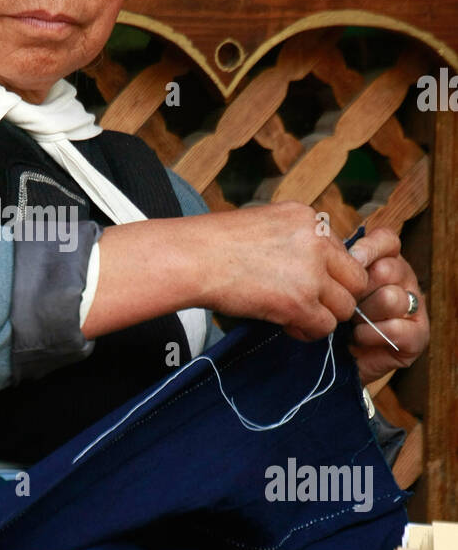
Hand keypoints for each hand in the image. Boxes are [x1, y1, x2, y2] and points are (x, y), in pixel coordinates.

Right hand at [200, 201, 369, 339]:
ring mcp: (311, 272)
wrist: (193, 257)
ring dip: (323, 315)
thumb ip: (296, 240)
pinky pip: (324, 327)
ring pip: (344, 306)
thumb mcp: (264, 224)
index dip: (328, 273)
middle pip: (356, 279)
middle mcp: (317, 241)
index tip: (307, 283)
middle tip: (310, 303)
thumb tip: (314, 268)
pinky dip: (308, 331)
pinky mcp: (300, 302)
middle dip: (336, 296)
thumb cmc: (215, 244)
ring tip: (295, 315)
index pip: (343, 252)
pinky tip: (286, 324)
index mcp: (308, 218)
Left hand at [344, 227, 429, 385]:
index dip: (368, 249)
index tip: (349, 260)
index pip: (387, 240)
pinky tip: (358, 338)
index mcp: (384, 260)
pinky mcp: (418, 335)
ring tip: (350, 323)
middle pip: (387, 269)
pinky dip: (372, 334)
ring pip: (391, 298)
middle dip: (359, 290)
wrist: (335, 359)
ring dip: (364, 314)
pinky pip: (398, 328)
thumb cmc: (331, 315)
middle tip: (343, 303)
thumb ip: (334, 267)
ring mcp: (413, 306)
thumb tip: (329, 251)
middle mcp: (404, 279)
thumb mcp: (329, 286)